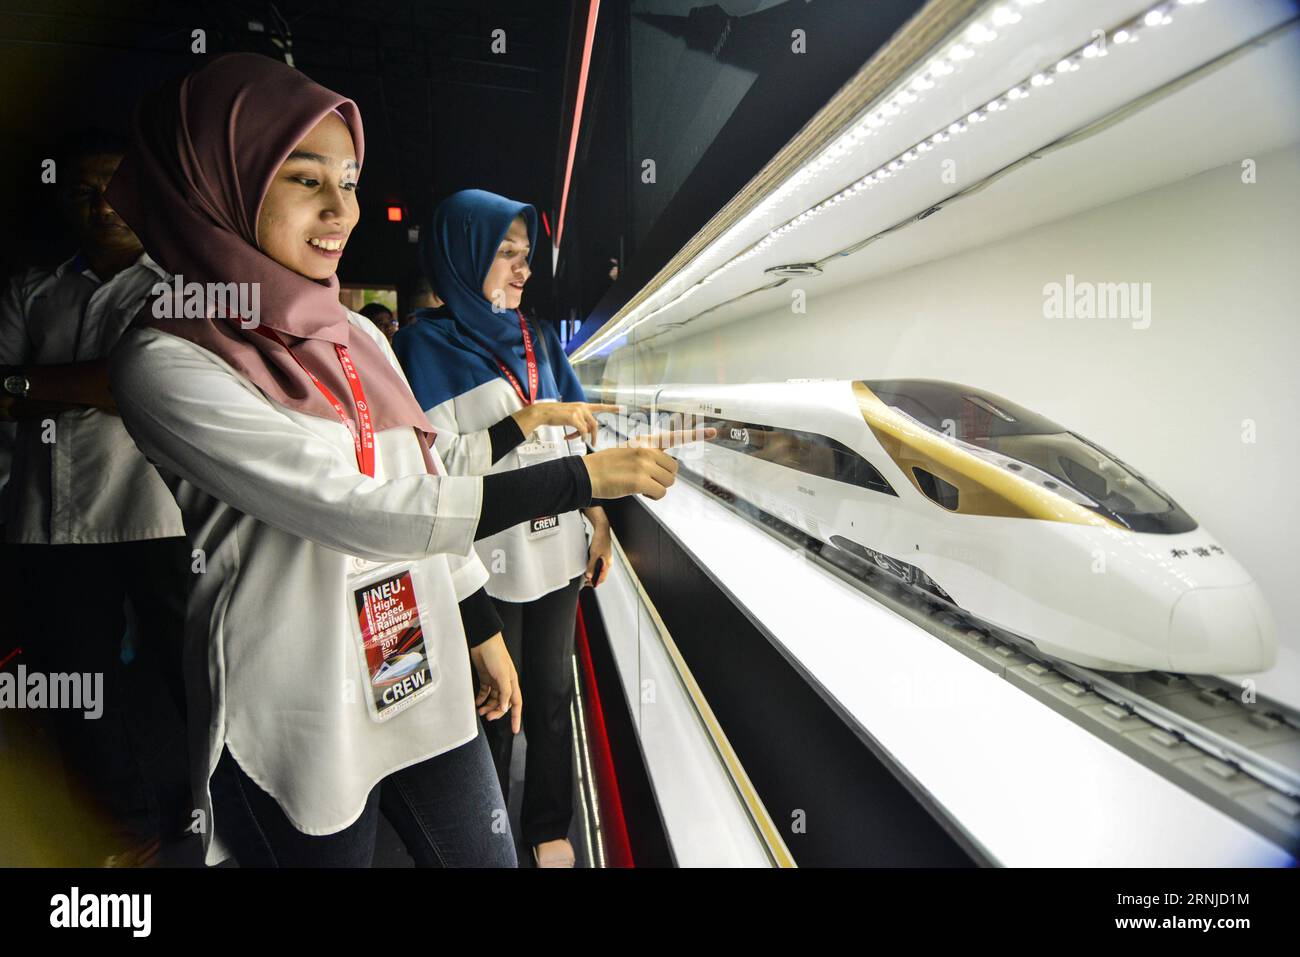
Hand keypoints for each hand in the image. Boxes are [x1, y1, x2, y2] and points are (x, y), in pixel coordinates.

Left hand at [469, 634, 520, 733]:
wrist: (483, 641)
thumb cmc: (496, 655)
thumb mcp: (503, 674)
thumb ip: (505, 692)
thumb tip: (505, 708)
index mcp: (512, 683)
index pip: (516, 704)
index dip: (516, 717)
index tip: (515, 730)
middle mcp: (505, 683)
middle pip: (503, 704)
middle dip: (497, 712)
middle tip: (488, 717)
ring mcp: (495, 681)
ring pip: (494, 699)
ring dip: (488, 707)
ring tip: (480, 711)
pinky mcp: (485, 677)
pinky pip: (485, 692)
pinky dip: (481, 699)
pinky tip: (477, 703)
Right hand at [510, 402, 622, 446]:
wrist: (543, 412)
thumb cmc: (555, 415)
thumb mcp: (570, 415)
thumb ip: (579, 421)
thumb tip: (585, 433)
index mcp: (583, 405)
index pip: (600, 406)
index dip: (612, 407)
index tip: (622, 408)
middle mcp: (582, 407)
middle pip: (595, 424)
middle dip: (595, 435)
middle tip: (593, 444)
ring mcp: (578, 412)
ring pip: (589, 428)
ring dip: (586, 437)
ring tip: (580, 442)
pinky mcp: (573, 417)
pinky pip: (581, 431)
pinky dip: (579, 437)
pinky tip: (568, 438)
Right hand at [580, 427, 716, 499]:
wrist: (588, 473)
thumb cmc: (608, 466)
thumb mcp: (630, 452)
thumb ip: (649, 456)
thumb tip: (666, 468)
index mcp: (646, 442)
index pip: (674, 437)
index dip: (697, 434)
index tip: (715, 432)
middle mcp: (647, 450)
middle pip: (673, 470)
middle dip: (662, 478)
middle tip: (644, 479)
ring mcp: (644, 464)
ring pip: (668, 483)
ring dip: (657, 488)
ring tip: (638, 484)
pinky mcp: (640, 480)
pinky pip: (660, 493)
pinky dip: (652, 496)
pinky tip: (637, 491)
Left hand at [584, 510, 610, 586]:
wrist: (602, 529)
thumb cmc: (601, 540)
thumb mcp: (594, 554)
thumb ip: (591, 566)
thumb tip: (589, 575)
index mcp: (607, 563)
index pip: (602, 578)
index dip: (595, 583)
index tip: (588, 585)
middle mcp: (607, 562)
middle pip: (600, 574)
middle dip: (593, 578)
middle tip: (585, 581)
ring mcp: (604, 558)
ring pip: (598, 569)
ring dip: (592, 572)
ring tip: (586, 574)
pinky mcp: (601, 555)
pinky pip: (597, 564)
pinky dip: (592, 566)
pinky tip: (588, 565)